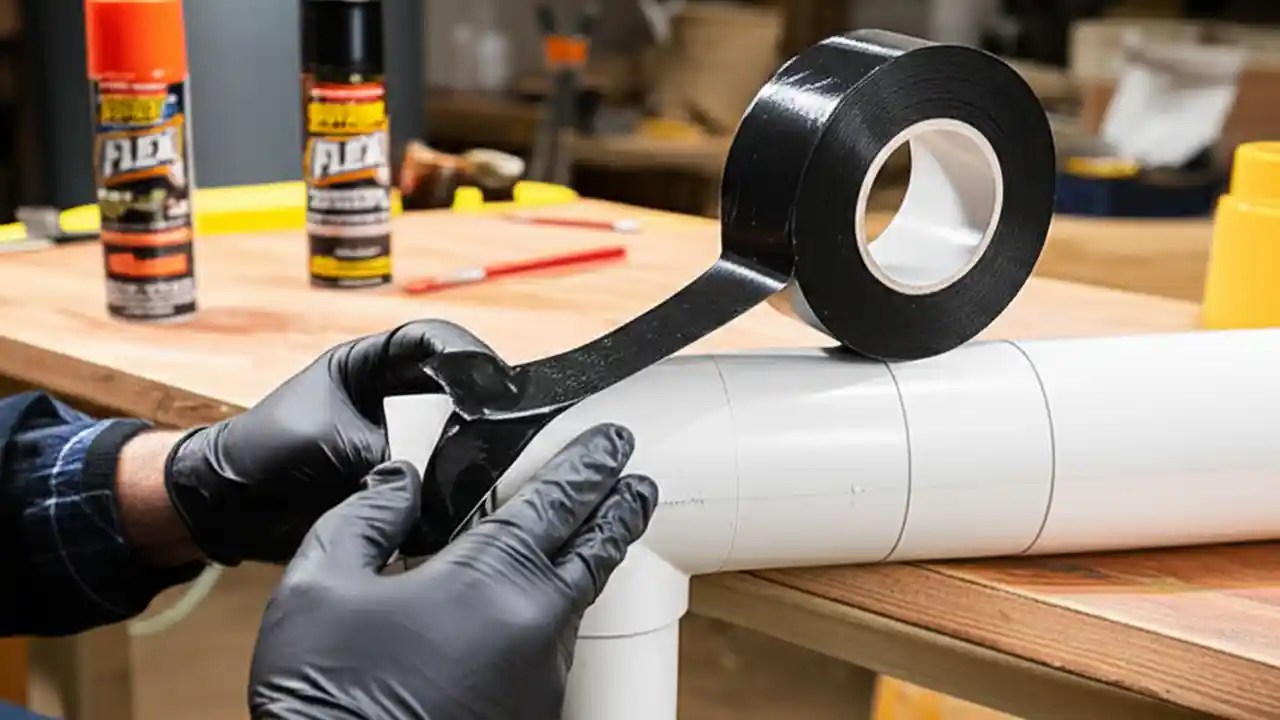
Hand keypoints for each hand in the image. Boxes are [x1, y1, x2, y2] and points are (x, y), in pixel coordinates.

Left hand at [165, 320, 517, 564]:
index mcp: (365, 364)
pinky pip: (437, 469)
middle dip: (478, 402)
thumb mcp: (332, 446)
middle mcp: (387, 395)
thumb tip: (447, 469)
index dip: (466, 354)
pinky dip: (452, 479)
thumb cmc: (263, 455)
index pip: (430, 341)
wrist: (229, 510)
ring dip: (467, 443)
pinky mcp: (397, 473)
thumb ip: (390, 451)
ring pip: (450, 429)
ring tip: (492, 458)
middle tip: (505, 423)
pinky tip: (469, 488)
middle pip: (452, 385)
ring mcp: (394, 434)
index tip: (495, 379)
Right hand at [248, 424, 657, 719]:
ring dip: (587, 563)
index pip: (561, 500)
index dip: (591, 465)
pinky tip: (526, 611)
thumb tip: (398, 482)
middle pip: (598, 551)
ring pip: (577, 602)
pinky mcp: (533, 713)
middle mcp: (535, 621)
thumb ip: (365, 518)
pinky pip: (553, 647)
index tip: (614, 444)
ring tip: (588, 539)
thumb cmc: (329, 696)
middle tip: (638, 486)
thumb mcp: (321, 587)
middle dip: (621, 512)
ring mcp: (541, 674)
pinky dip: (552, 614)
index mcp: (492, 575)